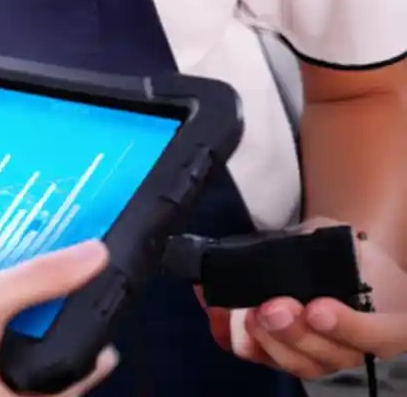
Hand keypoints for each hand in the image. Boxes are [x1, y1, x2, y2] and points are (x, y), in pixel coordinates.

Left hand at [202, 219, 406, 378]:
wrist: (337, 263)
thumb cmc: (351, 255)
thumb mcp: (351, 244)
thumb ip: (334, 250)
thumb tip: (298, 247)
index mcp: (389, 322)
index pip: (378, 335)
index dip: (349, 328)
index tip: (317, 309)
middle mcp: (355, 349)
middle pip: (329, 355)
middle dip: (294, 333)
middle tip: (271, 308)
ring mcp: (319, 357)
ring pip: (295, 363)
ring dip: (265, 340)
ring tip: (244, 312)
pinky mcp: (284, 355)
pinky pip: (260, 354)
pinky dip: (233, 336)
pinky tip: (218, 312)